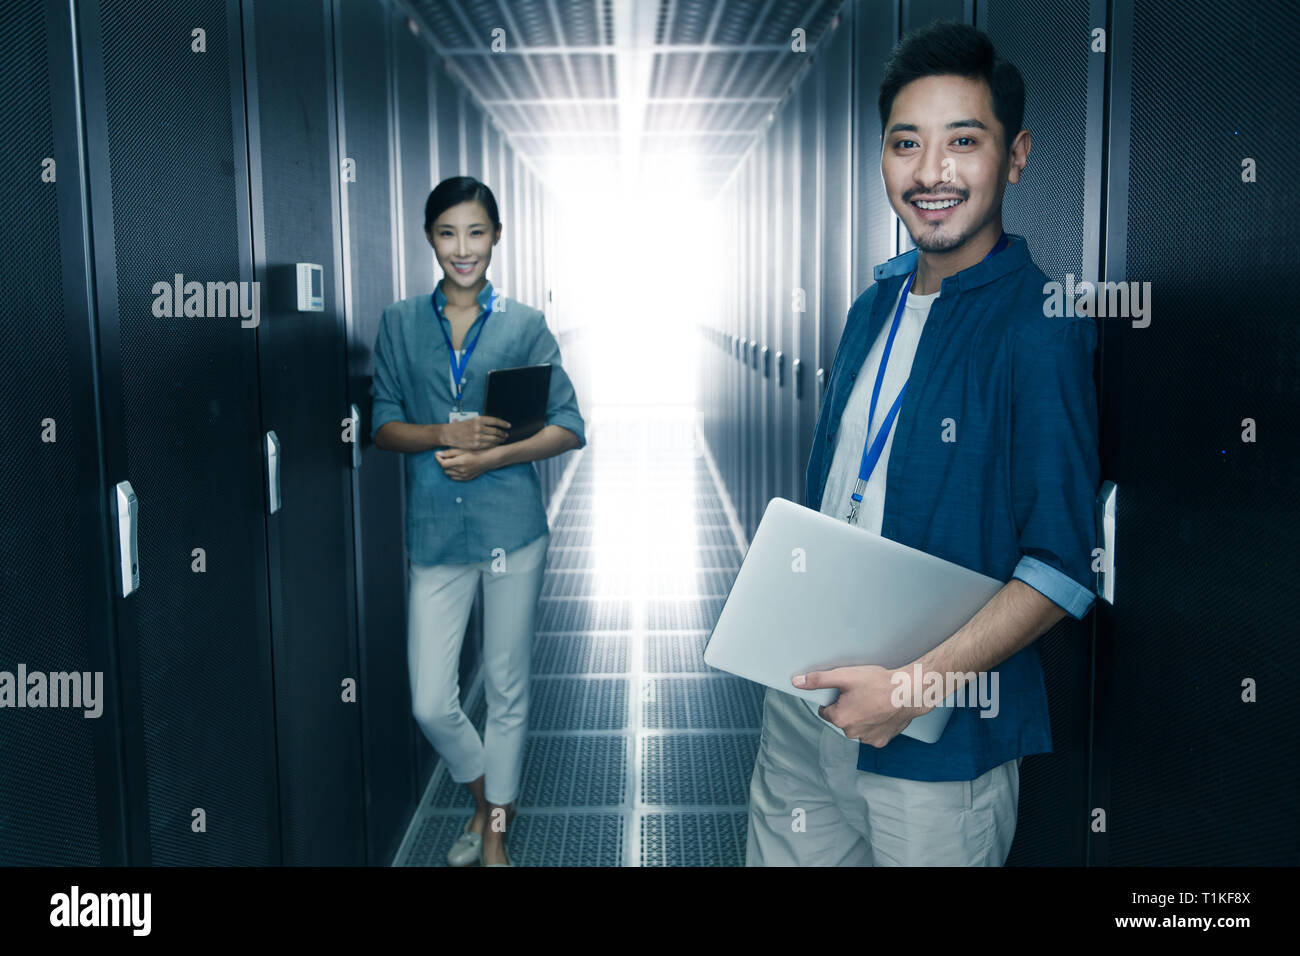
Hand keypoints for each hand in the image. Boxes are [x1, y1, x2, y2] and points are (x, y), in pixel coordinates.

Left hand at [434, 447, 491, 480]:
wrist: (488, 459)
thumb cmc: (475, 451)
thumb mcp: (462, 449)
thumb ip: (448, 452)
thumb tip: (436, 454)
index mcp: (460, 462)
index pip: (442, 464)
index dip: (438, 459)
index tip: (438, 454)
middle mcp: (461, 471)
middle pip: (445, 469)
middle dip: (443, 462)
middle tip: (446, 456)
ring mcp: (464, 476)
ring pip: (448, 474)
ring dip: (448, 468)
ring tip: (452, 461)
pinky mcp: (466, 479)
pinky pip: (454, 478)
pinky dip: (452, 473)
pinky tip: (456, 467)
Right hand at [443, 415, 511, 449]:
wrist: (449, 434)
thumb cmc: (460, 427)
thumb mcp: (472, 420)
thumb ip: (482, 422)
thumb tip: (494, 425)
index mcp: (478, 419)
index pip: (495, 421)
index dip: (503, 424)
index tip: (508, 426)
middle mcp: (479, 427)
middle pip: (496, 431)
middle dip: (502, 433)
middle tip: (506, 435)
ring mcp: (477, 437)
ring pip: (493, 439)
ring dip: (499, 440)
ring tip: (502, 440)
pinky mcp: (475, 445)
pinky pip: (488, 445)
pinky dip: (493, 445)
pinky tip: (495, 444)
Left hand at [794, 664, 924, 747]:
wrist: (909, 693)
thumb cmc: (879, 683)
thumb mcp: (845, 676)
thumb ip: (819, 680)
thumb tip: (798, 682)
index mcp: (840, 718)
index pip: (825, 710)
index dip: (834, 699)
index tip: (846, 692)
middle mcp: (852, 733)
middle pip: (841, 719)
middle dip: (847, 708)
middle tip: (861, 694)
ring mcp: (867, 739)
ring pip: (856, 727)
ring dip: (860, 717)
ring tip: (873, 702)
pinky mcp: (881, 741)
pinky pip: (870, 733)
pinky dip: (873, 724)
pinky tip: (880, 712)